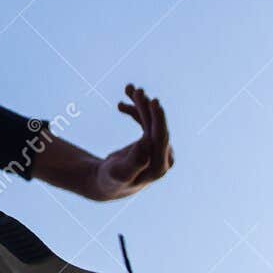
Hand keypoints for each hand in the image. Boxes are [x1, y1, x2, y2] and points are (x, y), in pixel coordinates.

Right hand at [88, 83, 173, 199]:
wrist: (108, 183)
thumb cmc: (111, 180)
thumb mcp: (119, 174)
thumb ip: (133, 163)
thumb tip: (145, 144)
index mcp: (159, 167)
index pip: (161, 139)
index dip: (158, 120)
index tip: (153, 102)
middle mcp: (163, 157)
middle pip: (157, 127)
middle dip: (147, 107)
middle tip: (136, 90)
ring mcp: (160, 149)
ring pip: (152, 121)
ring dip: (140, 105)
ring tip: (128, 89)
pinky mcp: (153, 142)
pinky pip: (147, 122)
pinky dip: (136, 111)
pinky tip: (121, 105)